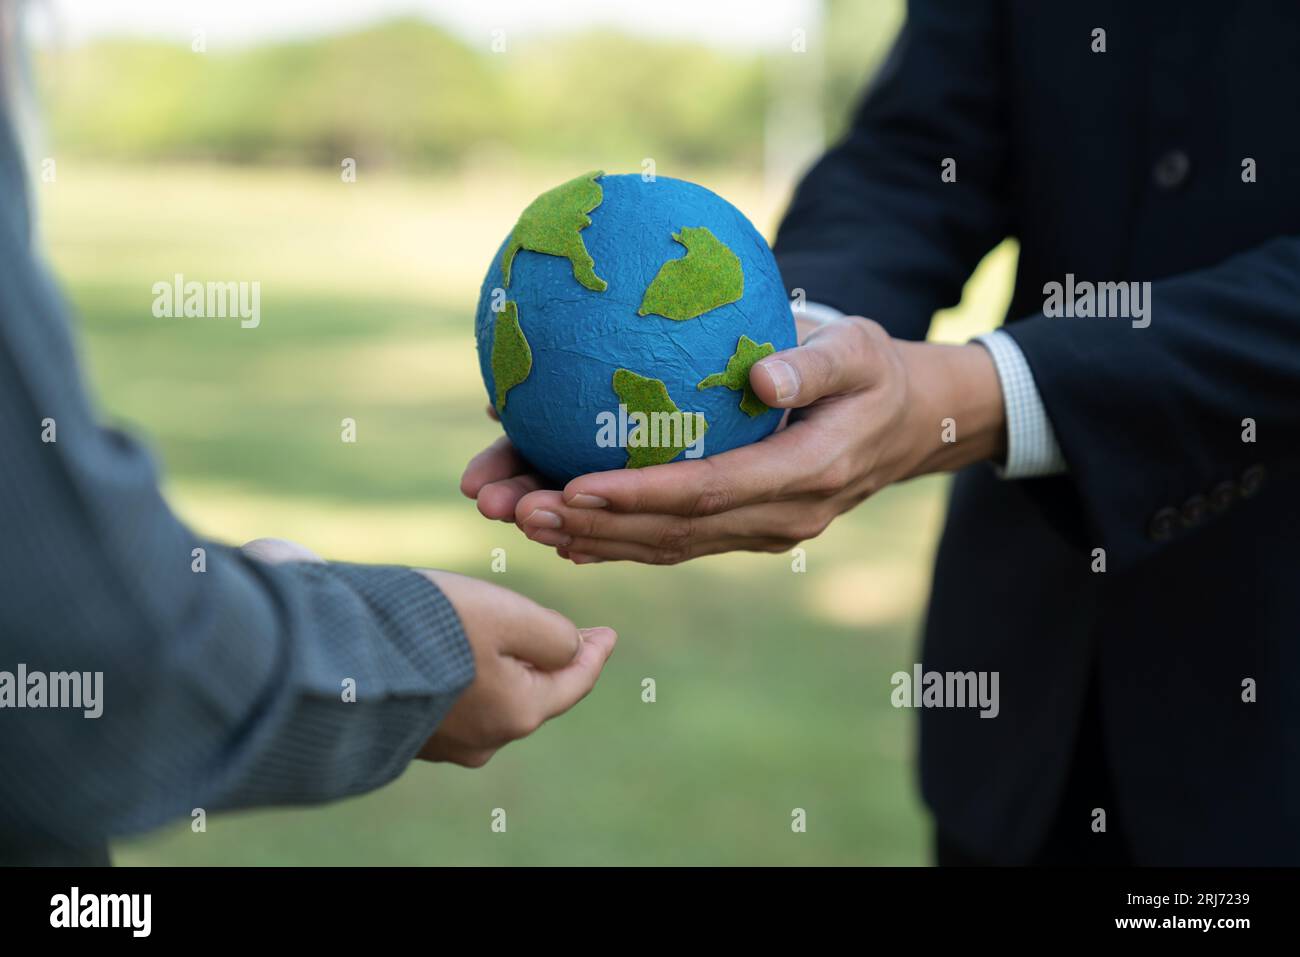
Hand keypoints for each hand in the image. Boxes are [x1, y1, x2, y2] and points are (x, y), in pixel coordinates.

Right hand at [415, 570, 615, 766]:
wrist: (340, 654)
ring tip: (507, 638)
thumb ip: (554, 635)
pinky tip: (458, 655)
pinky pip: (456, 702)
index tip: (608, 633)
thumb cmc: (432, 627)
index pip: (574, 681)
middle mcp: (487, 739)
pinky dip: (469, 676)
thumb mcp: (509, 614)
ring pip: (495, 698)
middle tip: (564, 632)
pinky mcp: (412, 733)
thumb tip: (570, 649)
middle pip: (535, 692)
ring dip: (506, 667)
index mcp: (520, 712)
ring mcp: (446, 743)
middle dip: (549, 659)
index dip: (595, 652)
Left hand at [462, 315, 1004, 563]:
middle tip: (517, 509)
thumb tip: (761, 377)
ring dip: (592, 539)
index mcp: (807, 473)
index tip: (572, 486)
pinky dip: (621, 542)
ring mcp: (765, 531)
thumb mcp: (859, 351)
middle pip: (673, 532)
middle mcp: (782, 517)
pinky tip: (567, 535)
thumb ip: (815, 364)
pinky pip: (678, 543)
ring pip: (668, 546)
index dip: (638, 496)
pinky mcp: (749, 530)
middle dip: (590, 527)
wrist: (909, 425)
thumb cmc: (876, 373)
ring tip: (521, 519)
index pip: (709, 491)